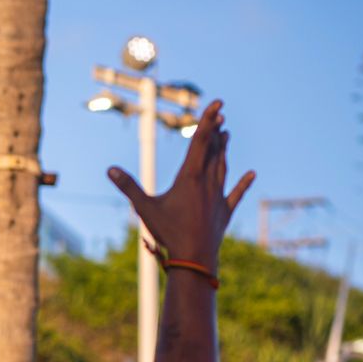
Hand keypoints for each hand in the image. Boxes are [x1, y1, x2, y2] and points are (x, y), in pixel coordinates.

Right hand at [107, 100, 254, 272]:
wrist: (195, 258)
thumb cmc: (169, 232)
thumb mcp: (144, 208)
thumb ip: (128, 187)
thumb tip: (110, 169)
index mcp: (189, 177)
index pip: (200, 141)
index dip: (208, 121)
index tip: (218, 104)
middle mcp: (207, 182)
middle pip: (214, 150)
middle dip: (216, 131)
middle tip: (221, 115)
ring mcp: (218, 196)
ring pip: (223, 166)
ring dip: (225, 150)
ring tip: (227, 135)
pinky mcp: (224, 210)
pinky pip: (235, 193)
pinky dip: (244, 183)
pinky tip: (252, 174)